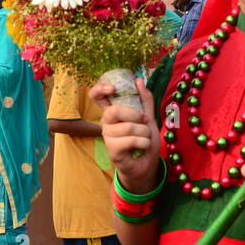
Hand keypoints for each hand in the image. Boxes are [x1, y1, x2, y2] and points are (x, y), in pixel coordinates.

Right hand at [90, 76, 159, 191]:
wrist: (147, 164)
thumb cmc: (143, 140)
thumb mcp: (148, 118)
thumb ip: (144, 100)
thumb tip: (139, 80)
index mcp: (113, 113)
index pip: (96, 96)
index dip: (100, 89)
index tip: (113, 88)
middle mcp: (106, 124)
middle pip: (114, 111)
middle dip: (135, 115)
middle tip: (143, 121)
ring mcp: (108, 138)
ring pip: (129, 127)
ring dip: (145, 133)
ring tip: (145, 139)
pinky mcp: (113, 151)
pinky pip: (132, 140)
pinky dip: (144, 143)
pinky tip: (143, 148)